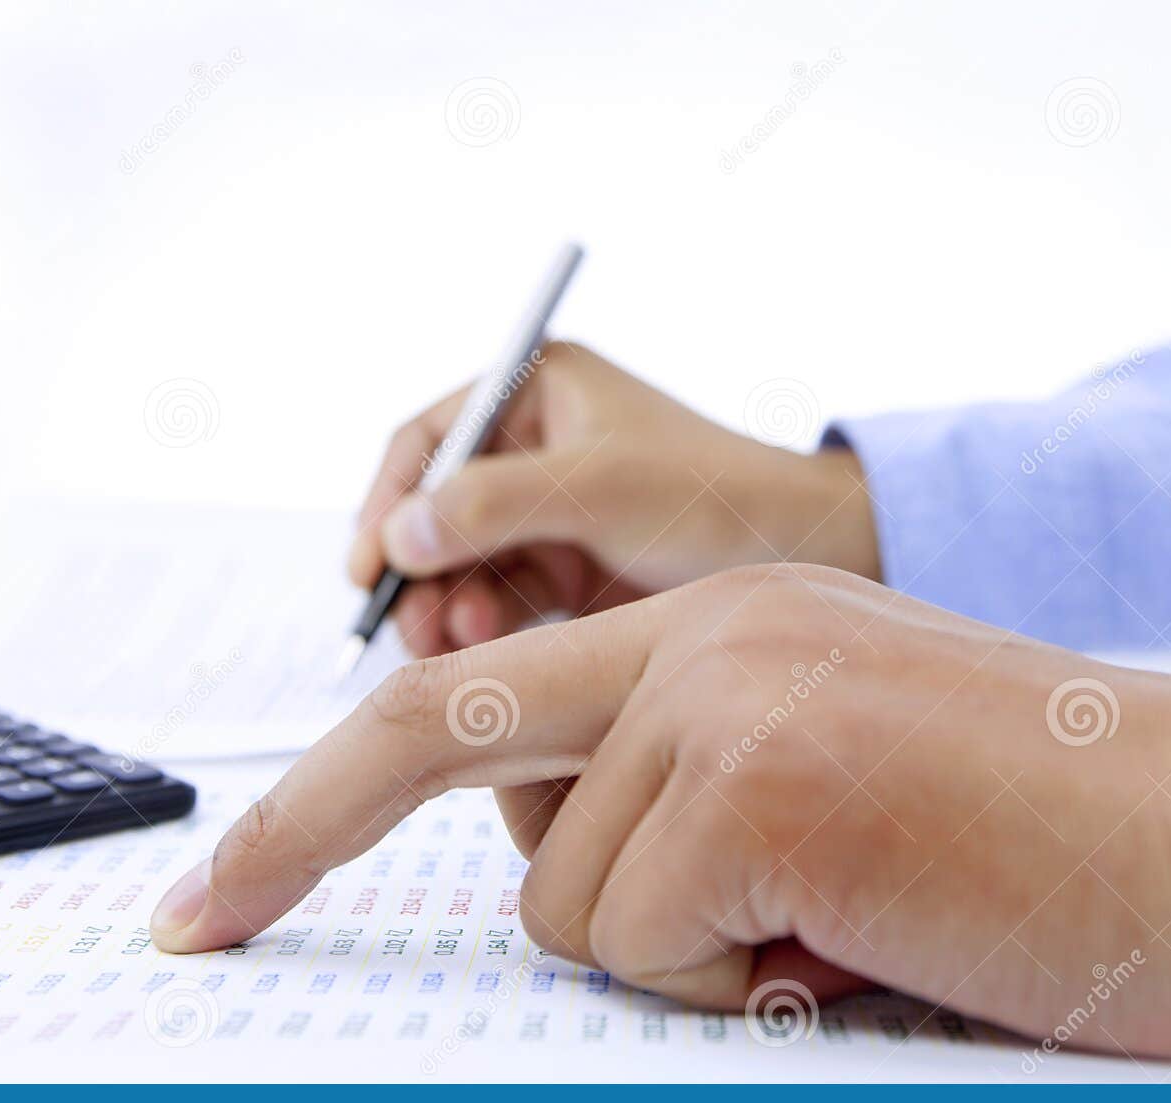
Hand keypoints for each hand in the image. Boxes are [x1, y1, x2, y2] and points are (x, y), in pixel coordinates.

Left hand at [152, 565, 1170, 1063]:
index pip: (470, 697)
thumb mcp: (823, 772)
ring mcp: (724, 699)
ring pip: (567, 903)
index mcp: (712, 624)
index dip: (322, 796)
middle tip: (195, 923)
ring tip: (823, 924)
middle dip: (297, 840)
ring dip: (675, 952)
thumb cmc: (1031, 831)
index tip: (222, 883)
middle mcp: (701, 635)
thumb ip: (671, 790)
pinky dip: (733, 980)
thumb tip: (539, 868)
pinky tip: (857, 936)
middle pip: (435, 738)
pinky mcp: (762, 786)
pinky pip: (646, 944)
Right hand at [347, 342, 879, 655]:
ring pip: (461, 561)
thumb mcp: (599, 488)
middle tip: (414, 626)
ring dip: (447, 603)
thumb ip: (495, 503)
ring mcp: (548, 511)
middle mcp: (533, 445)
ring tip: (456, 640)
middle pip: (435, 508)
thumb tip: (399, 534)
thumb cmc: (714, 496)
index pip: (431, 441)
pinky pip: (498, 597)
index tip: (369, 567)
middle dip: (419, 568)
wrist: (801, 557)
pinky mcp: (565, 569)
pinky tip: (487, 646)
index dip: (390, 501)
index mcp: (536, 389)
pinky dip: (483, 623)